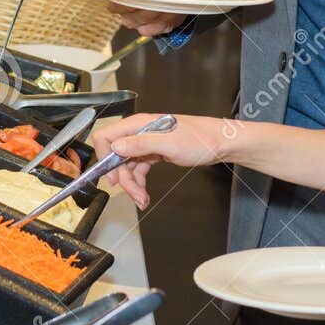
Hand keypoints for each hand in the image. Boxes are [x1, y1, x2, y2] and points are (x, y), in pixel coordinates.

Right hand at [90, 113, 240, 208]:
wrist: (221, 143)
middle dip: (122, 178)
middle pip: (116, 157)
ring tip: (142, 199)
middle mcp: (141, 132)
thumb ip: (141, 144)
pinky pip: (139, 169)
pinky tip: (144, 194)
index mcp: (140, 124)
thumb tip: (117, 146)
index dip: (103, 157)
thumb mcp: (170, 144)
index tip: (111, 176)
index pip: (107, 136)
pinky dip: (140, 183)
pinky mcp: (155, 152)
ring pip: (127, 166)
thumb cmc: (201, 139)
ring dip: (132, 185)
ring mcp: (148, 142)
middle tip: (134, 195)